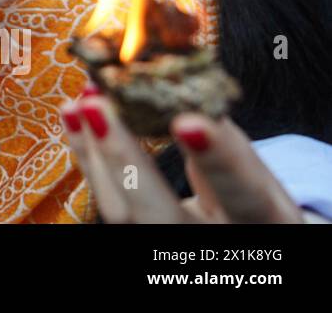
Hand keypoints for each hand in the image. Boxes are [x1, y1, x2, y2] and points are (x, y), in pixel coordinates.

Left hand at [62, 96, 305, 222]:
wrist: (241, 237)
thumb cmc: (253, 202)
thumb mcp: (258, 178)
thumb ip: (225, 144)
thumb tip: (181, 95)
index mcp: (266, 224)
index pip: (244, 197)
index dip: (218, 161)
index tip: (188, 122)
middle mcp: (214, 243)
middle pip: (161, 216)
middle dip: (123, 160)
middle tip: (96, 106)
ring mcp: (169, 243)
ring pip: (122, 213)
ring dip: (95, 152)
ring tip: (79, 102)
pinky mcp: (140, 233)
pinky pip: (107, 202)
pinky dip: (89, 158)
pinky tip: (73, 117)